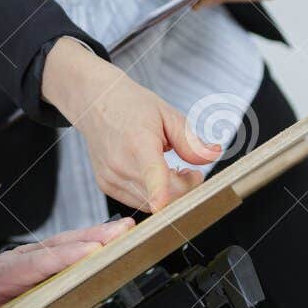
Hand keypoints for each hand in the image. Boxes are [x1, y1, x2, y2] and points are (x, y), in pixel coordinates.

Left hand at [0, 219, 136, 307]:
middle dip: (89, 239)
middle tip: (121, 234)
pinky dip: (92, 243)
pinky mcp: (41, 263)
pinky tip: (115, 239)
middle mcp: (17, 262)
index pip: (30, 266)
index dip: (58, 259)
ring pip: (65, 245)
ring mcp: (30, 260)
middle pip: (55, 248)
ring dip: (96, 237)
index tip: (85, 253)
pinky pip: (67, 250)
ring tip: (128, 231)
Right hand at [41, 38, 220, 211]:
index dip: (159, 192)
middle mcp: (120, 163)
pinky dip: (152, 194)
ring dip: (169, 194)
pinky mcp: (106, 185)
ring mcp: (111, 177)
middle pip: (162, 195)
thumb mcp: (167, 115)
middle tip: (191, 172)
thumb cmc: (129, 105)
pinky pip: (137, 202)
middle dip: (185, 189)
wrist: (94, 102)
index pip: (151, 173)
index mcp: (138, 142)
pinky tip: (155, 176)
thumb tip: (212, 155)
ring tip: (171, 170)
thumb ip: (190, 141)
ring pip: (150, 204)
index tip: (163, 205)